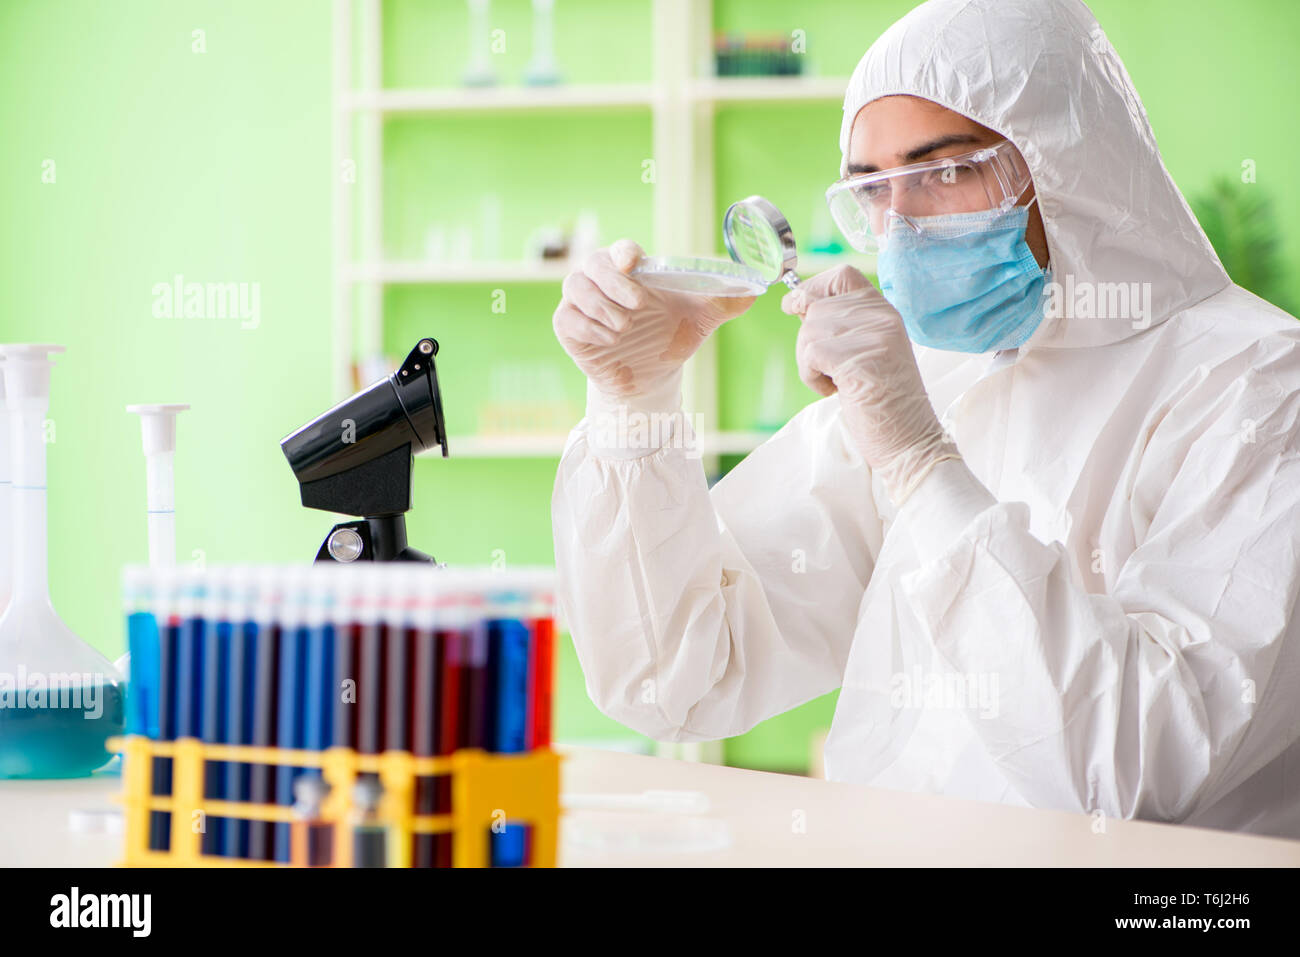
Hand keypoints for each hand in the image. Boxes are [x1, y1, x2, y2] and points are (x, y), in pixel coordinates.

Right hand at [553, 239, 756, 399]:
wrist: (652, 378)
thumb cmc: (671, 337)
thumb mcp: (702, 319)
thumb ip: (726, 300)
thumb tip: (755, 289)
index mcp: (633, 270)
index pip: (621, 250)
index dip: (623, 253)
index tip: (632, 263)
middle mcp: (602, 280)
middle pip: (592, 263)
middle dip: (613, 282)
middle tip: (637, 304)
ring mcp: (582, 303)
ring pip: (575, 288)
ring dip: (601, 307)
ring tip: (625, 326)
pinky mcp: (569, 327)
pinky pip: (568, 319)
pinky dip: (590, 328)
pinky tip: (611, 339)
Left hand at [781, 265, 958, 503]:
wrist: (908, 440)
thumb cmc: (880, 402)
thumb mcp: (861, 351)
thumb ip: (836, 324)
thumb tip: (794, 300)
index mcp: (884, 312)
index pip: (842, 275)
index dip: (812, 287)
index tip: (796, 306)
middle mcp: (882, 317)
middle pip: (815, 309)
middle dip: (808, 344)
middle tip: (833, 372)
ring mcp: (875, 336)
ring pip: (809, 333)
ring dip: (811, 365)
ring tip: (838, 384)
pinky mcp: (861, 359)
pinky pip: (811, 355)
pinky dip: (813, 378)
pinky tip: (835, 391)